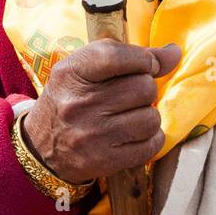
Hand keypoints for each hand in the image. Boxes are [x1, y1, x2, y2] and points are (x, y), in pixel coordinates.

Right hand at [21, 40, 180, 183]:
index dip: (143, 58)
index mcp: (72, 73)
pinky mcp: (105, 161)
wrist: (41, 147)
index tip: (148, 64)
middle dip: (146, 88)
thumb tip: (174, 53)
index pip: (116, 55)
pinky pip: (151, 145)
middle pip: (143, 87)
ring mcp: (93, 135)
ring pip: (150, 117)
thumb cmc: (70, 98)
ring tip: (133, 115)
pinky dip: (151, 138)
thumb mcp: (84, 68)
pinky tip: (136, 134)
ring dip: (148, 115)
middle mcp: (80, 104)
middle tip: (133, 95)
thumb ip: (129, 56)